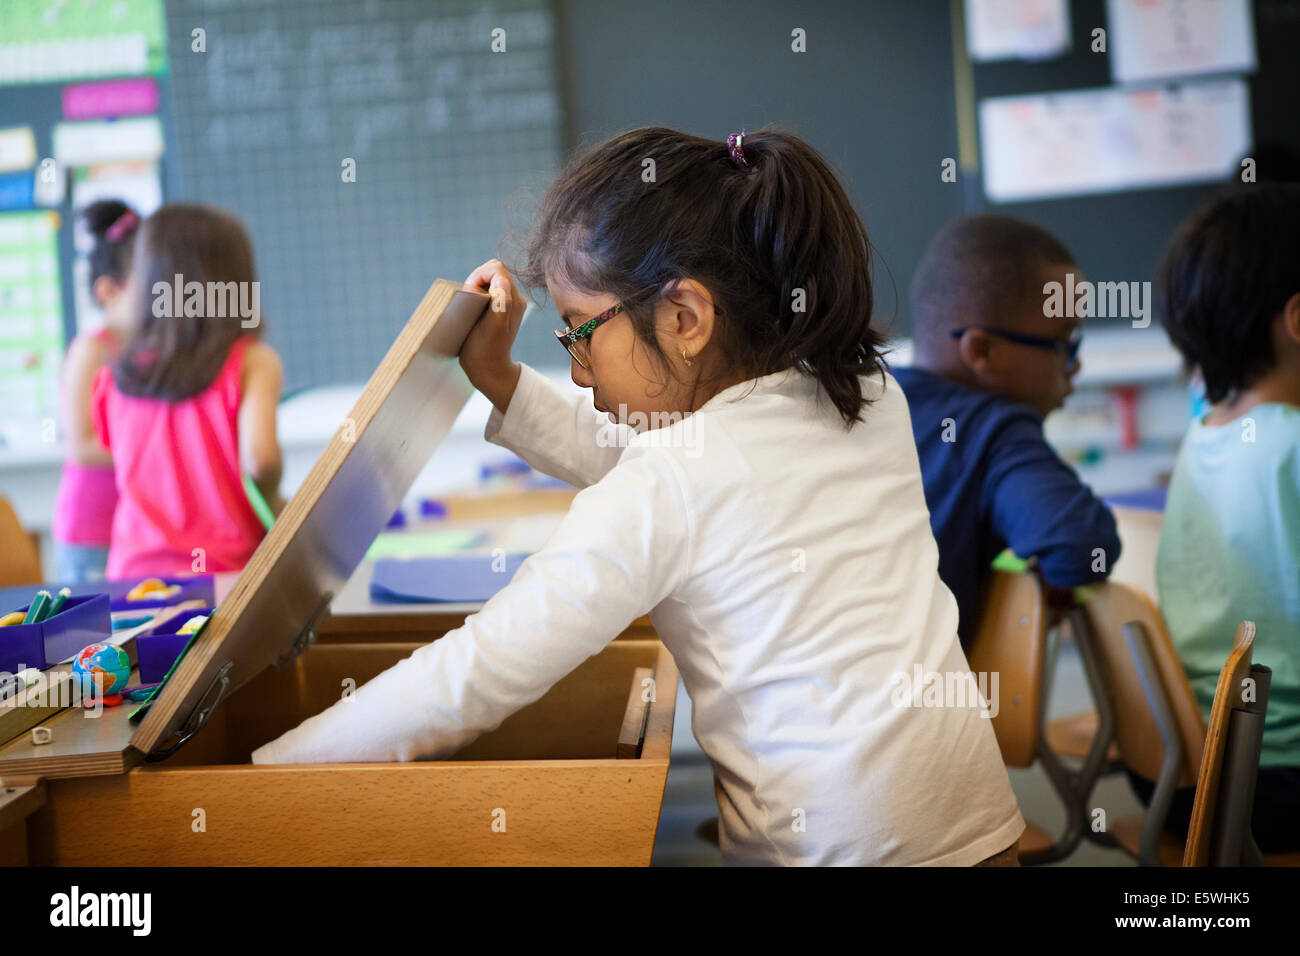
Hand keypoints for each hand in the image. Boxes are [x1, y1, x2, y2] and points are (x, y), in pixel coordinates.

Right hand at [461, 259, 524, 411]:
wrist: (489, 369)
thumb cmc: (486, 350)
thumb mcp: (492, 327)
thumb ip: (500, 303)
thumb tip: (502, 281)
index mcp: (513, 299)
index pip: (496, 269)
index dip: (479, 275)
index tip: (470, 292)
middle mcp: (513, 298)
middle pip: (493, 271)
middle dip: (477, 279)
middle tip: (468, 298)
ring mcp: (507, 303)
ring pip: (490, 280)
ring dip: (476, 287)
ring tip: (470, 305)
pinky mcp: (499, 308)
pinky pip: (488, 290)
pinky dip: (477, 294)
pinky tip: (472, 309)